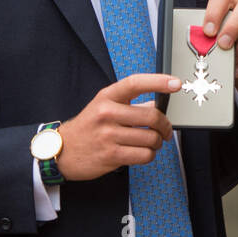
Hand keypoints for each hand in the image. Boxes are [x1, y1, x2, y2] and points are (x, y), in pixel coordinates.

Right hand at [57, 74, 179, 180]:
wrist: (61, 151)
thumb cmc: (89, 128)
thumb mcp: (104, 107)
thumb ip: (131, 104)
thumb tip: (158, 103)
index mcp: (107, 97)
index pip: (135, 83)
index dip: (158, 81)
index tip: (176, 83)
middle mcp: (107, 113)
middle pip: (151, 115)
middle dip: (165, 126)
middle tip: (165, 131)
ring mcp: (108, 135)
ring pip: (151, 138)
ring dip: (157, 143)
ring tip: (150, 143)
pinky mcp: (111, 155)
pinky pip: (145, 155)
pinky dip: (149, 155)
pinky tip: (142, 153)